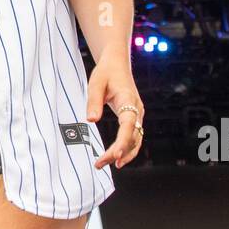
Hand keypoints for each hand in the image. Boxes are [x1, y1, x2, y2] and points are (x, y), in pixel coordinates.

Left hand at [85, 53, 143, 169]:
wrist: (117, 64)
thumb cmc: (106, 72)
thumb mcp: (96, 83)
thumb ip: (93, 101)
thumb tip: (90, 120)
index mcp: (129, 100)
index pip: (128, 125)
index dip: (123, 142)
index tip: (115, 156)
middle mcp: (138, 110)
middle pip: (132, 137)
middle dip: (118, 152)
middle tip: (99, 164)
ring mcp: (138, 114)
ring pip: (136, 140)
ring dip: (123, 154)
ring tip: (104, 164)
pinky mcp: (134, 117)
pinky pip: (134, 137)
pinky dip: (127, 149)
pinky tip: (116, 158)